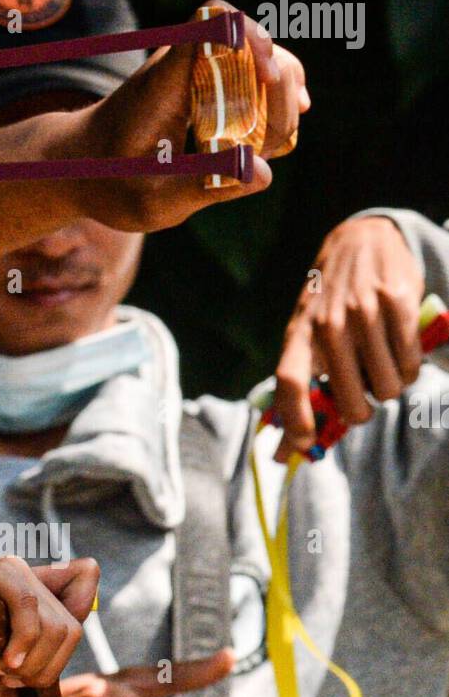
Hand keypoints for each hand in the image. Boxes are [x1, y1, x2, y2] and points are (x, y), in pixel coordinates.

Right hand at [0, 555, 99, 696]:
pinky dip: (19, 641)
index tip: (32, 664)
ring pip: (54, 621)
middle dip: (42, 670)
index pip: (84, 587)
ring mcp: (3, 573)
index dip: (71, 629)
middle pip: (72, 627)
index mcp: (36, 603)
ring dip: (26, 662)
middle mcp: (23, 581)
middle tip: (2, 675)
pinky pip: (25, 601)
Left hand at [77, 1, 307, 231]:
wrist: (79, 167)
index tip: (269, 76)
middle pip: (250, 41)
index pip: (212, 20)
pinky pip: (248, 78)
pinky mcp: (200, 89)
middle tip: (278, 141)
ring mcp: (194, 74)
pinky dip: (271, 99)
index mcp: (165, 80)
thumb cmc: (109, 183)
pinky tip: (286, 127)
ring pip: (255, 59)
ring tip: (278, 143)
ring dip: (279, 94)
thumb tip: (263, 172)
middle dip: (280, 84)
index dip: (250, 36)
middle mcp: (182, 65)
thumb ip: (205, 185)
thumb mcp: (152, 200)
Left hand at [273, 216, 424, 458]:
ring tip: (383, 367)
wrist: (360, 241)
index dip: (295, 422)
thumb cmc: (330, 303)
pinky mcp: (397, 301)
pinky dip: (409, 368)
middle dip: (361, 411)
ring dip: (390, 388)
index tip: (306, 446)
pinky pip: (410, 361)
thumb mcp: (306, 336)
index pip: (289, 384)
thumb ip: (299, 391)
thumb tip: (286, 456)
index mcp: (299, 335)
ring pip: (387, 387)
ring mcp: (364, 311)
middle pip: (349, 399)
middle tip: (364, 398)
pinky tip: (401, 353)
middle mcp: (328, 324)